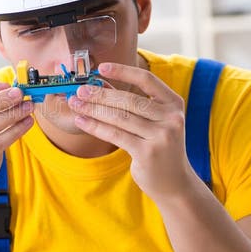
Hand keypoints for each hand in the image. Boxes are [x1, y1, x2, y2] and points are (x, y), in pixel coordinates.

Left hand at [68, 61, 192, 199]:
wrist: (174, 182)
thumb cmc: (159, 147)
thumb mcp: (153, 122)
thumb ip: (132, 104)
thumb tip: (101, 85)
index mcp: (174, 104)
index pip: (147, 80)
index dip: (123, 71)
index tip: (101, 68)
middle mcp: (171, 118)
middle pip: (129, 100)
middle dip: (101, 94)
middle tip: (80, 90)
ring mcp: (161, 136)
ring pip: (120, 117)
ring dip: (94, 109)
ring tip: (76, 104)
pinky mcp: (147, 153)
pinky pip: (115, 135)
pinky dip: (95, 127)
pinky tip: (82, 121)